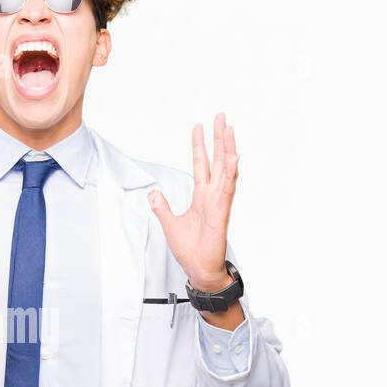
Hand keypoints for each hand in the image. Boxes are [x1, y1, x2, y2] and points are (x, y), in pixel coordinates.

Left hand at [147, 113, 238, 292]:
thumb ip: (162, 207)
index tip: (199, 127)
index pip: (202, 165)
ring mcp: (219, 203)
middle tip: (221, 117)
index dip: (200, 146)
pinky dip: (230, 175)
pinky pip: (227, 191)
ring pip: (225, 171)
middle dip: (218, 139)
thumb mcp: (170, 223)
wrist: (199, 269)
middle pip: (217, 161)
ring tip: (229, 130)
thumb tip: (154, 194)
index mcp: (202, 196)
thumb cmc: (191, 250)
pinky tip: (233, 160)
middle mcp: (213, 196)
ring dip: (228, 150)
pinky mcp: (222, 214)